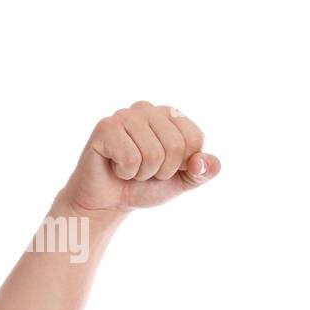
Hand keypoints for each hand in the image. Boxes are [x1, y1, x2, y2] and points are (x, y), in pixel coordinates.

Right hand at [60, 101, 220, 214]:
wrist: (110, 201)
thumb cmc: (147, 186)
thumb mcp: (184, 181)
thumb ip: (204, 171)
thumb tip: (203, 161)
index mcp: (171, 115)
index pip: (195, 138)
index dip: (184, 164)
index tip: (167, 166)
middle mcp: (148, 109)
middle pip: (176, 146)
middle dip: (164, 170)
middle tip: (146, 170)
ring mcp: (125, 115)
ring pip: (153, 154)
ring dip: (143, 173)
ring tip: (131, 168)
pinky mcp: (105, 127)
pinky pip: (130, 159)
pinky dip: (125, 173)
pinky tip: (116, 167)